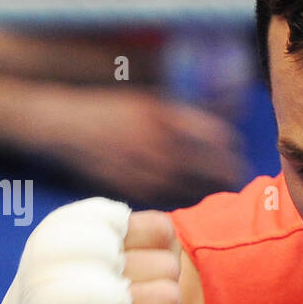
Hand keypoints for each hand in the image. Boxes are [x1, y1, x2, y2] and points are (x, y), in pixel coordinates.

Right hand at [0, 198, 180, 303]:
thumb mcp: (82, 285)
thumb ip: (124, 253)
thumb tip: (169, 232)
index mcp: (55, 242)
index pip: (151, 225)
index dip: (160, 253)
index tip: (133, 276)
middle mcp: (58, 268)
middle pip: (166, 265)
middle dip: (165, 293)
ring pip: (166, 297)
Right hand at [22, 85, 247, 208]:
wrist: (64, 128)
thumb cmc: (109, 111)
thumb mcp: (148, 101)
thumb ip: (183, 116)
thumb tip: (220, 122)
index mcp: (166, 117)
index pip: (219, 137)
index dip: (233, 146)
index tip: (237, 149)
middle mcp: (159, 146)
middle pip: (214, 169)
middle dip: (230, 173)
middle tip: (238, 175)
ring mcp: (147, 172)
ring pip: (197, 191)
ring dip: (211, 191)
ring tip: (219, 190)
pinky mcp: (134, 192)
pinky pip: (172, 203)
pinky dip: (185, 202)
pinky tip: (189, 198)